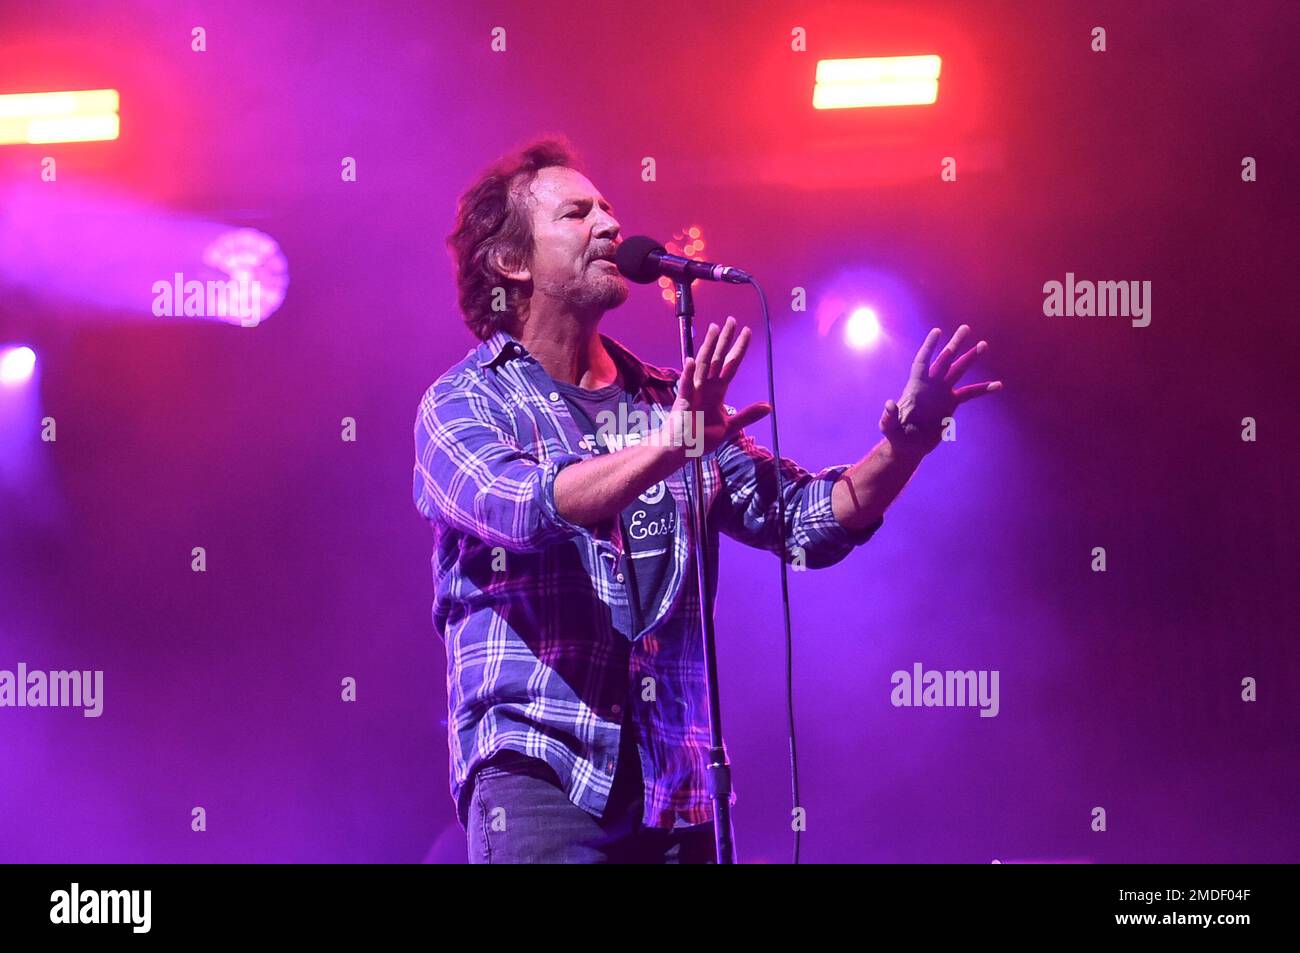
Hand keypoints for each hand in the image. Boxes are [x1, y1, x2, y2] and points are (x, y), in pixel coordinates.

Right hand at [659, 316, 770, 455]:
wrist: (682, 450)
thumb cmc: (701, 437)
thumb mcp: (729, 426)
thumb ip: (747, 415)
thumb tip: (768, 407)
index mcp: (718, 391)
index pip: (731, 365)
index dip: (739, 348)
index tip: (747, 331)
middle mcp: (706, 386)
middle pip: (717, 358)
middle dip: (725, 339)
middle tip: (732, 320)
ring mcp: (695, 391)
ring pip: (702, 365)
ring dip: (708, 347)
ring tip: (714, 329)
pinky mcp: (684, 402)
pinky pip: (686, 385)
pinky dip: (688, 373)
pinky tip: (691, 360)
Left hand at [881, 325, 1001, 457]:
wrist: (909, 446)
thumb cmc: (896, 435)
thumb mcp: (889, 427)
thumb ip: (888, 417)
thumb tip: (889, 404)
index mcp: (915, 387)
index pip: (922, 362)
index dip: (929, 348)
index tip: (937, 332)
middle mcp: (930, 386)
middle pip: (944, 360)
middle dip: (954, 345)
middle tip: (965, 328)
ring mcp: (942, 393)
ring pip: (958, 371)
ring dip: (970, 358)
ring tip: (983, 345)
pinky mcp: (951, 404)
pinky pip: (969, 394)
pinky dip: (983, 389)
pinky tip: (998, 385)